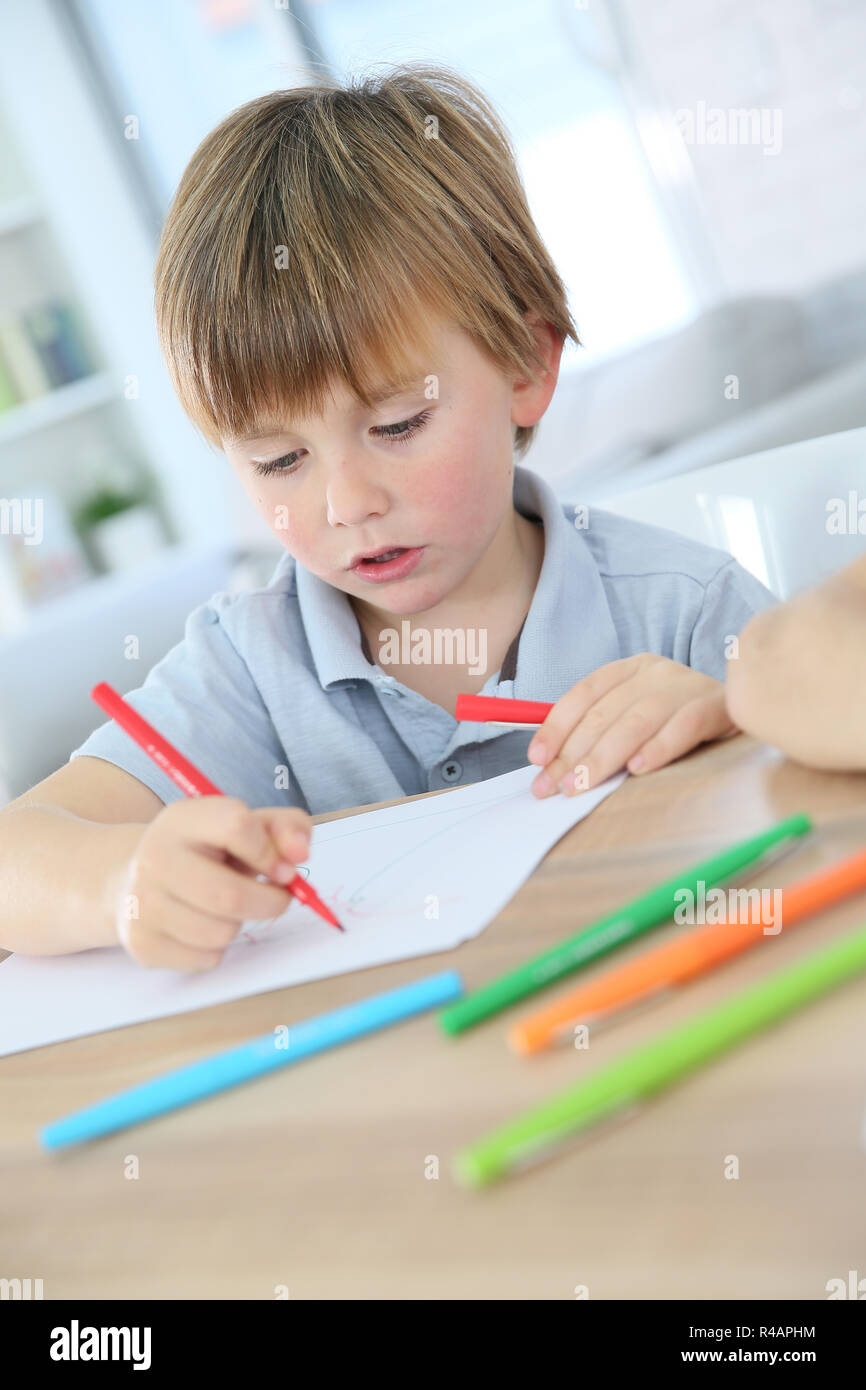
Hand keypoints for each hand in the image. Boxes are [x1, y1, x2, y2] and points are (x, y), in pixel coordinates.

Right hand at [114, 798, 314, 970]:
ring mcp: (141, 903)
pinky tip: (203, 925)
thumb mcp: (249, 826)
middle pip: (230, 896)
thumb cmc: (209, 851)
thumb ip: (287, 828)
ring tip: (227, 907)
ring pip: (222, 932)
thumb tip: (299, 854)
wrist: (140, 878)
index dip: (271, 852)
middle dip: (270, 903)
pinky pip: (207, 957)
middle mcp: (153, 857)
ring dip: (240, 924)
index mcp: (182, 819)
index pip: (237, 826)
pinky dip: (218, 948)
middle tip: (278, 898)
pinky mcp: (142, 943)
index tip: (283, 868)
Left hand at [527, 654, 736, 796]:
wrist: (754, 702)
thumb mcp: (639, 716)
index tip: (536, 760)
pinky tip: (638, 769)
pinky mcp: (719, 706)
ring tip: (581, 787)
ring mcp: (688, 685)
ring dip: (604, 756)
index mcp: (632, 669)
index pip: (584, 695)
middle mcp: (657, 671)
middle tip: (551, 788)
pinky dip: (659, 747)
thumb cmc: (682, 722)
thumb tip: (551, 764)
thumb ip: (601, 730)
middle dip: (572, 754)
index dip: (556, 727)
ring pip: (637, 720)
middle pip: (605, 713)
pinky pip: (684, 726)